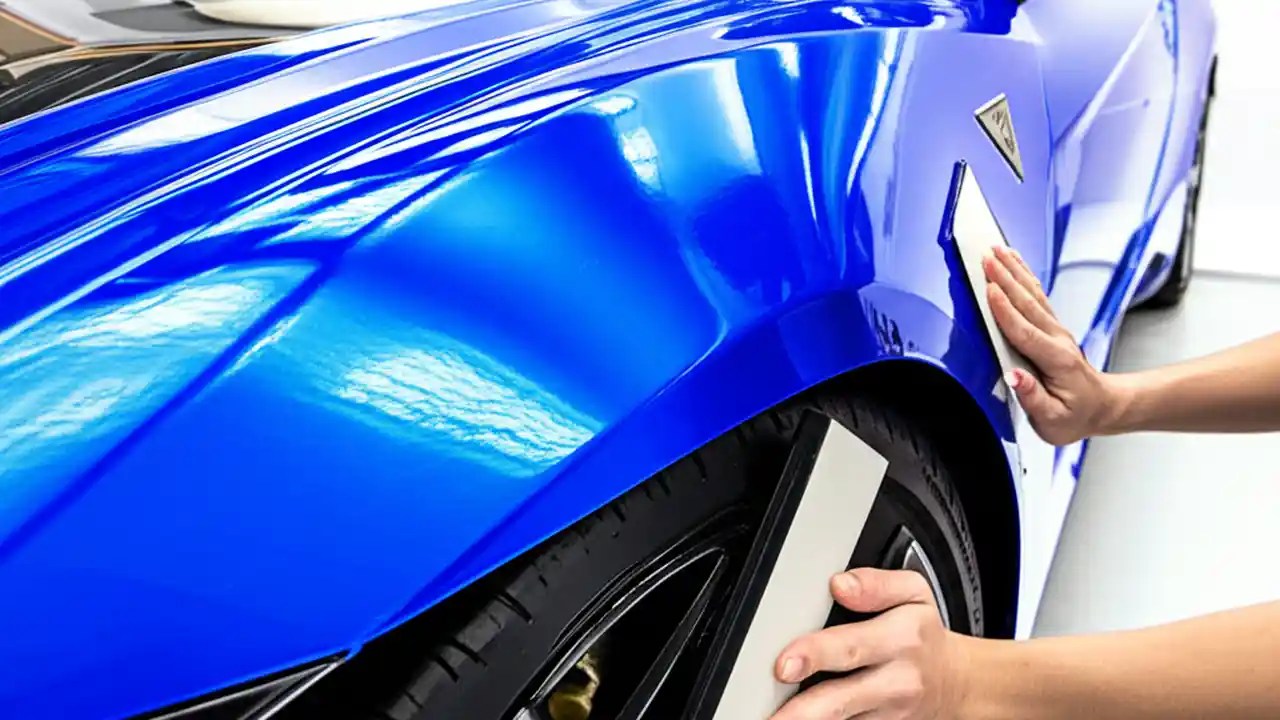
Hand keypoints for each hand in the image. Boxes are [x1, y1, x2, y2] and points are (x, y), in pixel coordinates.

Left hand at [769, 568, 970, 719]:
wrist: (956, 682)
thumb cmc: (924, 634)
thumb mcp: (914, 593)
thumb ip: (876, 583)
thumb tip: (840, 584)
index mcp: (900, 638)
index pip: (851, 647)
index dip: (814, 655)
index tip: (784, 664)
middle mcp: (895, 680)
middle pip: (841, 698)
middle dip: (802, 708)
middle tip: (772, 713)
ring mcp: (887, 712)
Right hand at [983, 245, 1129, 444]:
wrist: (1102, 408)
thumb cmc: (1075, 417)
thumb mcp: (1053, 421)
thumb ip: (1033, 398)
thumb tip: (1013, 377)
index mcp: (1055, 361)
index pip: (1025, 331)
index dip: (1005, 311)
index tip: (989, 290)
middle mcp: (1057, 339)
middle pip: (1026, 304)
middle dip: (1005, 279)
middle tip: (985, 258)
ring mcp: (1055, 330)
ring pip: (1031, 295)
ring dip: (1013, 271)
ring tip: (996, 251)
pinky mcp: (1051, 326)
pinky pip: (1035, 296)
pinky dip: (1023, 275)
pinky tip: (1013, 262)